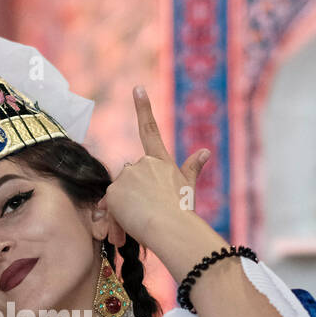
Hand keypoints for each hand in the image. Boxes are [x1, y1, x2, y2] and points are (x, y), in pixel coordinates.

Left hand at [95, 86, 210, 248]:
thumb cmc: (183, 212)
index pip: (150, 130)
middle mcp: (143, 163)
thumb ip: (192, 168)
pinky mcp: (114, 190)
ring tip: (141, 220)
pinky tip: (127, 223)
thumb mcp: (188, 187)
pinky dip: (114, 216)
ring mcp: (128, 176)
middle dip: (133, 193)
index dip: (144, 108)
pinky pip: (109, 205)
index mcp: (161, 161)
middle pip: (130, 177)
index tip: (137, 88)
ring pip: (120, 193)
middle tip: (146, 212)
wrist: (172, 228)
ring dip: (125, 206)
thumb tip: (206, 151)